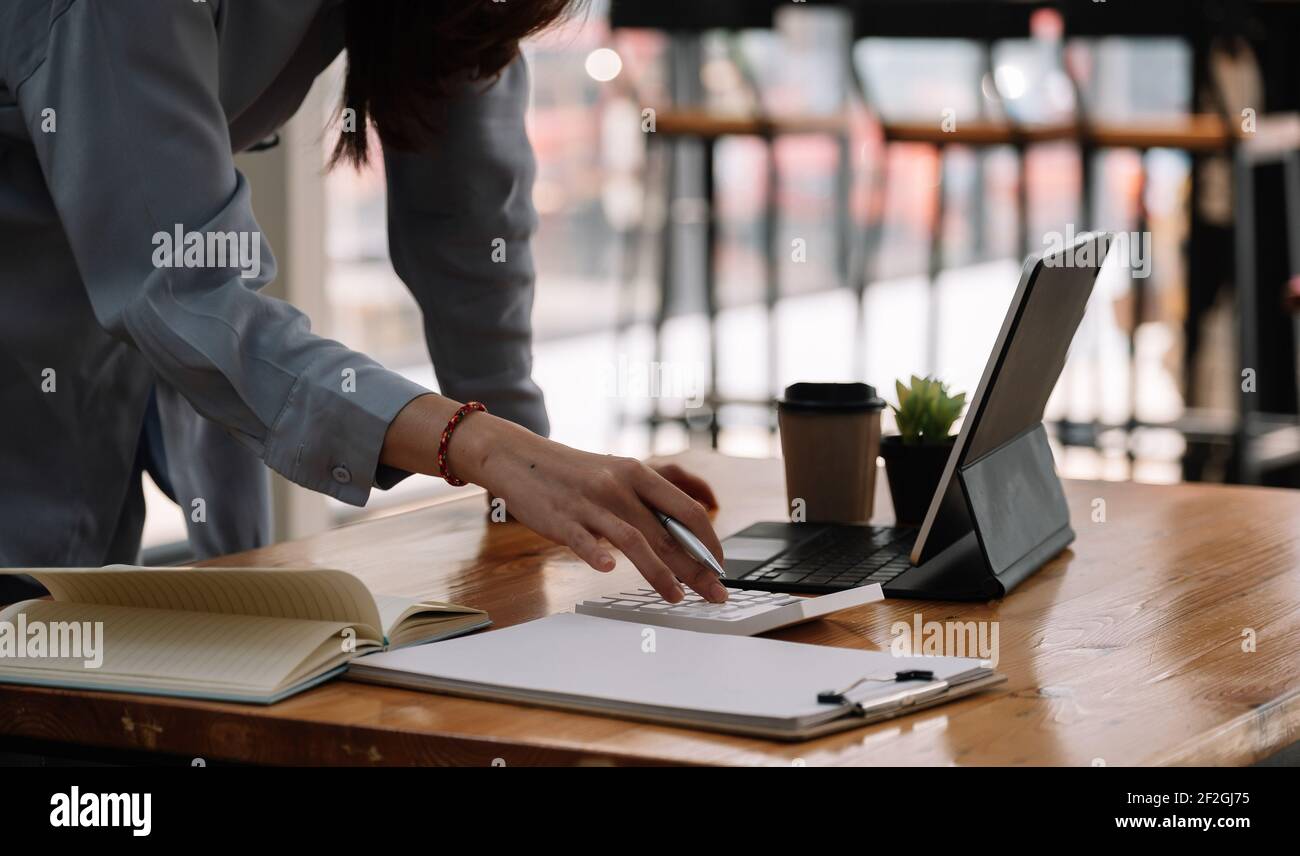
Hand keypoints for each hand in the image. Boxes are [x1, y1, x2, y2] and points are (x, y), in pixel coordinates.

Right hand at [455, 418, 727, 603]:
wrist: (520, 458)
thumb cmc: (575, 473)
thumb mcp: (618, 474)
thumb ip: (650, 500)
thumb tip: (689, 530)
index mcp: (638, 474)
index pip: (686, 510)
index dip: (708, 540)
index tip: (719, 565)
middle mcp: (619, 487)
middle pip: (667, 531)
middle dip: (696, 567)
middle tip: (715, 593)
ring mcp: (590, 504)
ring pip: (633, 540)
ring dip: (659, 572)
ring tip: (676, 596)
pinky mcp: (562, 519)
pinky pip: (582, 540)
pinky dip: (597, 555)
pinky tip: (609, 570)